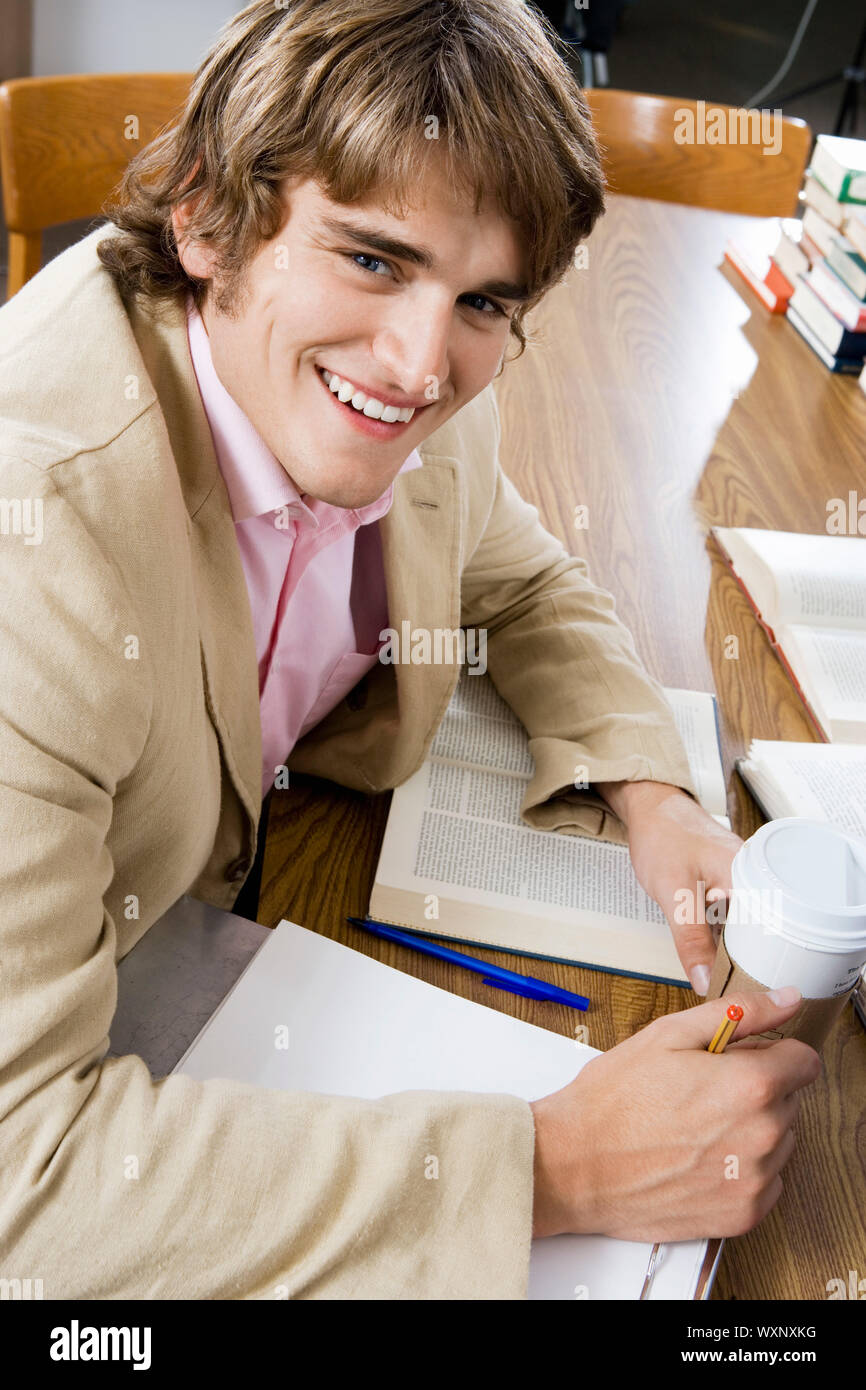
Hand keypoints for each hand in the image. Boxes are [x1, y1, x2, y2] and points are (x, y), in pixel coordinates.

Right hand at [530, 988, 820, 1240]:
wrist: (574, 1166)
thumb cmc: (613, 1101)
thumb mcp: (669, 1034)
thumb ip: (741, 1014)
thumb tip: (787, 1000)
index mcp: (751, 1085)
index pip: (805, 1061)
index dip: (770, 1052)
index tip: (742, 1058)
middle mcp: (762, 1135)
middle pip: (789, 1100)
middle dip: (755, 1089)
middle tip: (701, 1090)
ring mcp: (754, 1180)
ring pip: (778, 1141)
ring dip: (749, 1129)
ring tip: (694, 1126)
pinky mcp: (742, 1215)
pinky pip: (765, 1182)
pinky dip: (741, 1169)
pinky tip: (698, 1157)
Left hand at [597, 780, 742, 994]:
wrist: (650, 807)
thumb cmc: (663, 837)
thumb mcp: (673, 895)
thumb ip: (690, 940)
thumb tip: (704, 981)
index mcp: (752, 878)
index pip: (771, 934)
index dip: (759, 965)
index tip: (746, 990)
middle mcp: (756, 877)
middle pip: (763, 932)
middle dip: (747, 959)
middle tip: (731, 985)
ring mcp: (745, 878)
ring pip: (749, 924)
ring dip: (735, 946)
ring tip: (724, 973)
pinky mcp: (732, 880)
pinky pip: (737, 913)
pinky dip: (726, 930)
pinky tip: (716, 946)